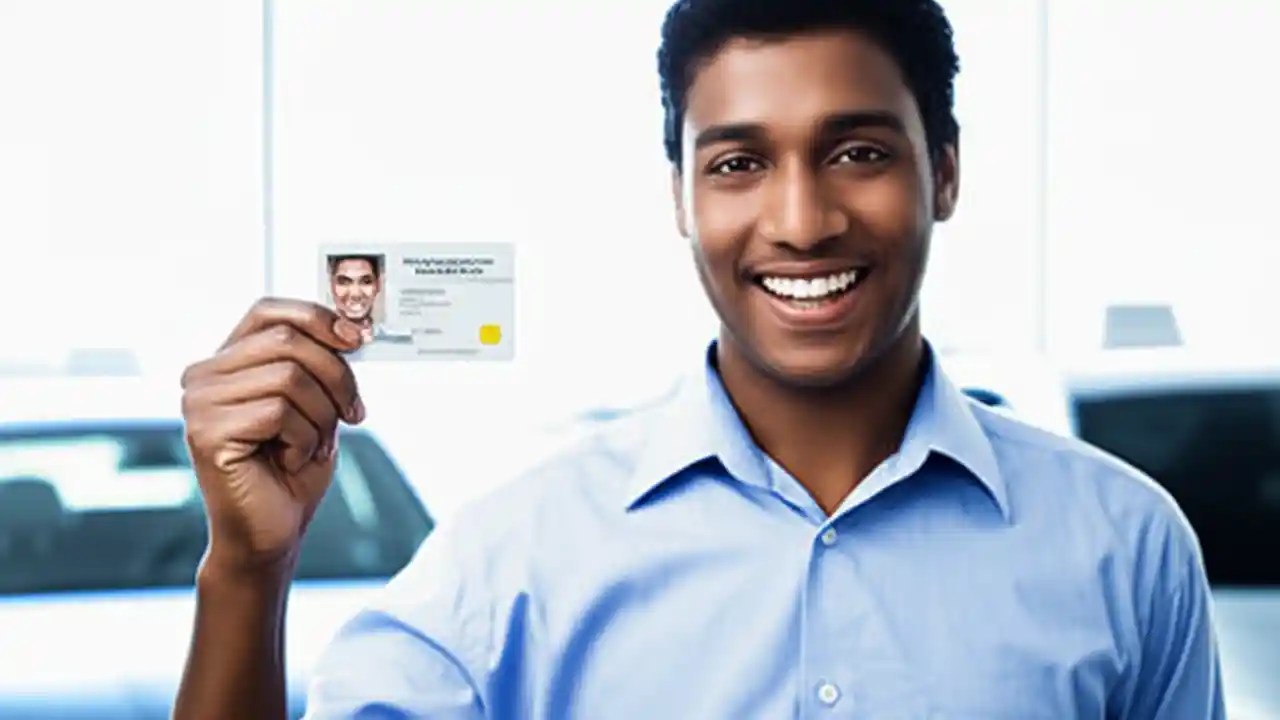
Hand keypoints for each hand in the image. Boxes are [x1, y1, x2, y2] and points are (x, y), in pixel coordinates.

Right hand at [181, 298, 365, 573]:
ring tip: (311, 445)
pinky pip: (279, 413)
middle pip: (287, 339)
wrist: (272, 533)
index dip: (317, 317)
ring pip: (289, 376)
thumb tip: (351, 329)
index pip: (268, 310)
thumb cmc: (291, 470)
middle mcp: (203, 375)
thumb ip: (318, 363)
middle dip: (336, 375)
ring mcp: (199, 403)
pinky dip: (304, 439)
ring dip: (321, 416)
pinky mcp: (206, 433)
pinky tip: (290, 460)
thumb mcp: (314, 403)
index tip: (357, 338)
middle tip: (352, 413)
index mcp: (226, 361)